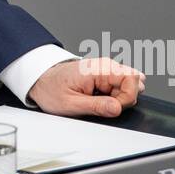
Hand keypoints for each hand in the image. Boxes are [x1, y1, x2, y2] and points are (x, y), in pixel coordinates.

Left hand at [27, 56, 144, 117]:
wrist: (41, 80)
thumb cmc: (52, 90)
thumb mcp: (71, 104)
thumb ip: (96, 106)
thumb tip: (117, 108)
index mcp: (97, 70)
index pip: (131, 79)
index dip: (127, 98)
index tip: (114, 108)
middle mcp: (104, 65)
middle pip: (133, 81)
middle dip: (124, 98)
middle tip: (105, 106)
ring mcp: (106, 68)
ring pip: (129, 83)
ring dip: (120, 96)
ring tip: (101, 101)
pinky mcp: (105, 73)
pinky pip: (121, 83)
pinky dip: (117, 94)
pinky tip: (105, 99)